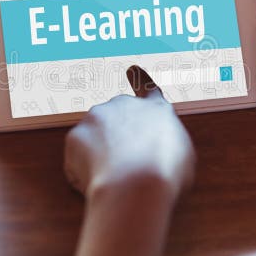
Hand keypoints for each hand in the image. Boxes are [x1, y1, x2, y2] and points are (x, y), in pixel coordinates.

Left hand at [64, 66, 194, 199]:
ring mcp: (97, 117)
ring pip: (96, 140)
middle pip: (117, 118)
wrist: (137, 185)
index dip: (140, 80)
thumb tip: (150, 151)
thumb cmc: (166, 176)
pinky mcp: (75, 135)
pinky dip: (86, 173)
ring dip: (102, 157)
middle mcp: (124, 105)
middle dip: (117, 138)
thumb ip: (164, 146)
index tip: (131, 70)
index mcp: (156, 109)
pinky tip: (100, 182)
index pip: (147, 89)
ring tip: (117, 179)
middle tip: (127, 168)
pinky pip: (79, 159)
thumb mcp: (181, 157)